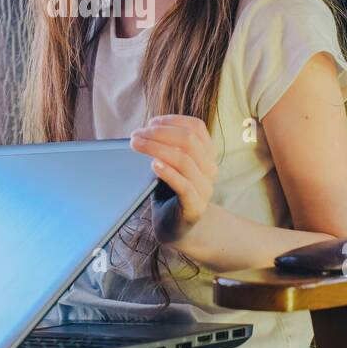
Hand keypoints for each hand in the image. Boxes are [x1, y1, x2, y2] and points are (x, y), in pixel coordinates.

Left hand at [129, 114, 217, 243]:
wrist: (176, 227)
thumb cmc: (169, 191)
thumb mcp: (169, 164)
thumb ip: (165, 148)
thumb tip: (142, 132)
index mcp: (206, 154)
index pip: (197, 127)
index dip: (173, 121)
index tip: (150, 122)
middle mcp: (210, 169)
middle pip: (189, 140)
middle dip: (159, 133)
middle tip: (136, 135)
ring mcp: (205, 188)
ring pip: (184, 160)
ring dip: (156, 149)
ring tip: (137, 145)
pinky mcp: (195, 206)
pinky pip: (184, 185)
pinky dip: (168, 172)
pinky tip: (154, 165)